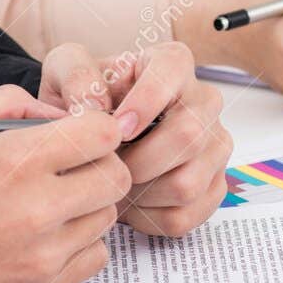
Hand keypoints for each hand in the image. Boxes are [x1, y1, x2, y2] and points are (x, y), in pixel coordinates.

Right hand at [0, 83, 130, 282]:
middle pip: (116, 178)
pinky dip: (79, 245)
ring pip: (107, 219)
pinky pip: (94, 258)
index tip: (82, 136)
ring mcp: (42, 254)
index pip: (102, 135)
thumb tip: (61, 114)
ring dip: (87, 207)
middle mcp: (36, 208)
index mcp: (16, 160)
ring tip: (50, 205)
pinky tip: (47, 237)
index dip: (97, 130)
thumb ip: (12, 104)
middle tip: (73, 170)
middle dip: (99, 167)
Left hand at [39, 42, 231, 236]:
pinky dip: (148, 218)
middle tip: (109, 167)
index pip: (174, 73)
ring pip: (187, 183)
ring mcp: (215, 146)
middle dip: (139, 161)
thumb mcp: (66, 70)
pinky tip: (130, 203)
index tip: (116, 129)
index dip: (144, 103)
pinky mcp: (213, 185)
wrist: (93, 134)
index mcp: (173, 63)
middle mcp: (204, 102)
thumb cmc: (85, 97)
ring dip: (141, 194)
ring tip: (115, 186)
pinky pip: (185, 215)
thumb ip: (76, 76)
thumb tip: (95, 107)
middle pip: (189, 135)